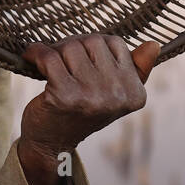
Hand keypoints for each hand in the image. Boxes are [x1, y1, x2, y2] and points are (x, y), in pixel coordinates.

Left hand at [18, 35, 160, 167]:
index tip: (80, 57)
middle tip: (60, 59)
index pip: (116, 43)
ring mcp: (92, 96)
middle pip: (93, 41)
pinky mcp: (65, 96)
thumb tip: (154, 44)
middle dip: (72, 46)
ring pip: (71, 47)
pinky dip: (36, 53)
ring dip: (54, 51)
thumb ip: (135, 70)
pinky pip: (49, 57)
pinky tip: (31, 57)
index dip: (93, 45)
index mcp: (134, 92)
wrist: (52, 144)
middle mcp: (118, 95)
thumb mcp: (113, 94)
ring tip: (47, 64)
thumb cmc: (81, 112)